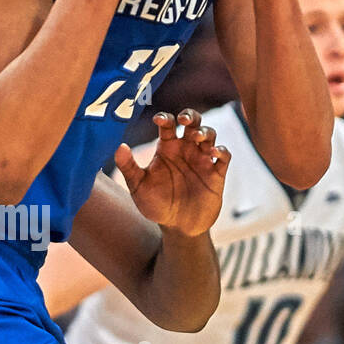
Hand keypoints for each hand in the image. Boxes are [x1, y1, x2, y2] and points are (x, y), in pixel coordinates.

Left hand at [114, 110, 231, 237]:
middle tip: (184, 119)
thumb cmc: (156, 204)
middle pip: (193, 123)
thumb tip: (119, 147)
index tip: (159, 119)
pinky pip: (224, 156)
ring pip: (209, 135)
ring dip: (205, 131)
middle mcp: (186, 150)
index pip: (168, 125)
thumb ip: (128, 167)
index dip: (165, 118)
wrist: (177, 227)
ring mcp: (202, 160)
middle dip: (190, 116)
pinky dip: (222, 151)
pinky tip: (214, 153)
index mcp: (167, 148)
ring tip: (197, 137)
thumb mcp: (138, 186)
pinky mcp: (216, 174)